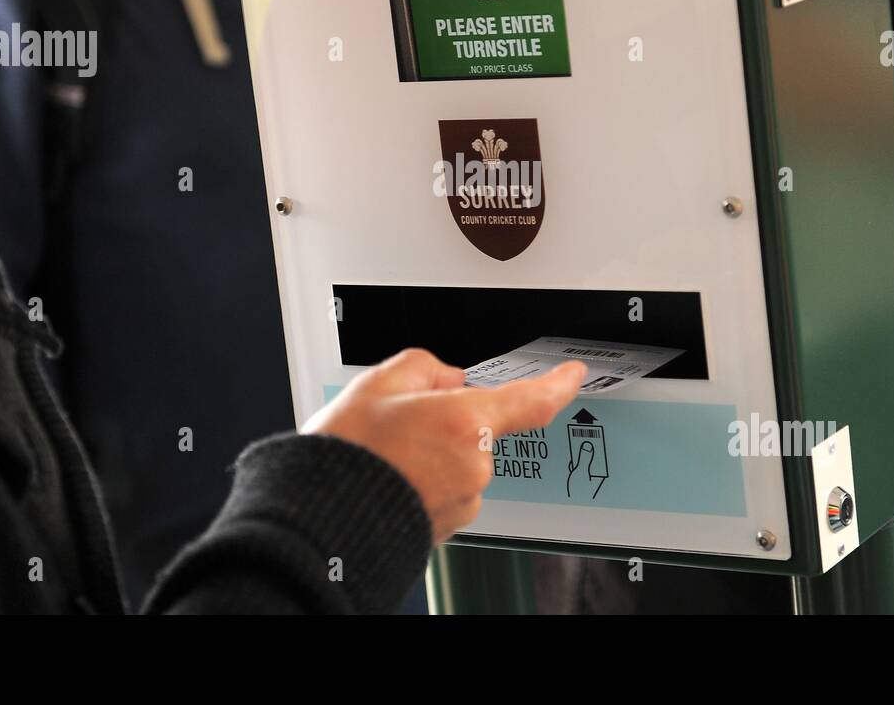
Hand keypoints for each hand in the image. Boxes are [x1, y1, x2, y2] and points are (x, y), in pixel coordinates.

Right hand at [303, 349, 585, 543]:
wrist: (321, 518)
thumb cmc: (346, 456)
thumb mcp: (376, 384)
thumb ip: (423, 368)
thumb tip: (444, 378)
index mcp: (465, 420)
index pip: (531, 400)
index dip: (557, 385)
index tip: (572, 376)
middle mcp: (473, 464)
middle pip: (477, 427)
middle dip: (448, 419)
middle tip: (398, 423)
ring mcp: (463, 499)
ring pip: (460, 461)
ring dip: (433, 454)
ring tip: (385, 456)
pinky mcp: (447, 525)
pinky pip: (446, 491)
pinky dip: (424, 482)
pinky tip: (390, 478)